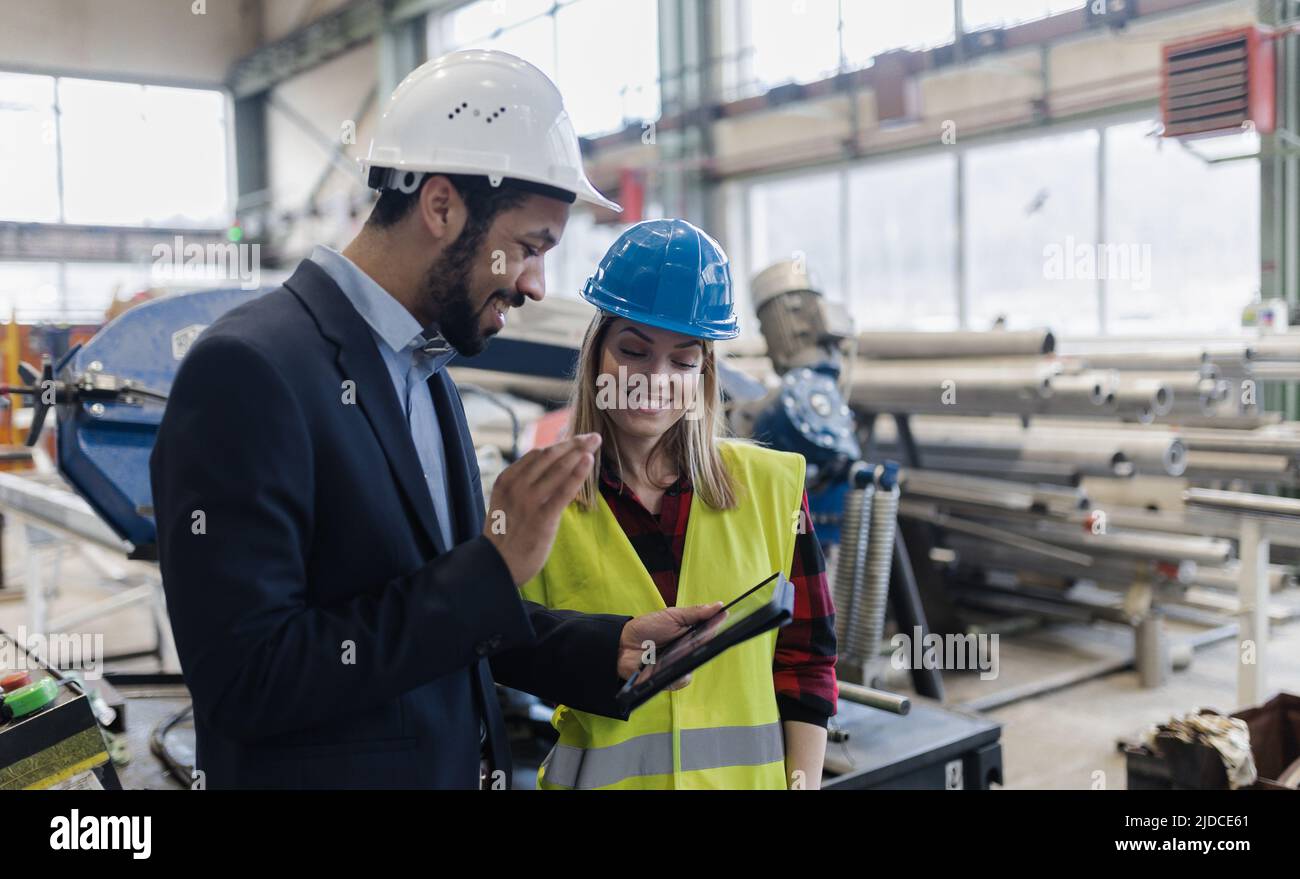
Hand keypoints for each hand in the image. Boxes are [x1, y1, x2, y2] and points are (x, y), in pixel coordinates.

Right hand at [483, 433, 600, 584]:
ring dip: (579, 451)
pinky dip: (577, 473)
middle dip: (573, 443)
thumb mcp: (505, 503)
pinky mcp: (542, 517)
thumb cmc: (504, 536)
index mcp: (506, 480)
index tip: (575, 440)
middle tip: (592, 436)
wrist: (496, 566)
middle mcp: (516, 486)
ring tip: (595, 442)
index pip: (537, 454)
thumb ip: (522, 486)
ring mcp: (529, 501)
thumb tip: (546, 473)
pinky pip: (563, 490)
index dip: (559, 444)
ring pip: (558, 468)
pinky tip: (589, 460)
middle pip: (550, 456)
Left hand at [617, 602, 725, 686]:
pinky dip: (678, 675)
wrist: (622, 644)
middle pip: (705, 650)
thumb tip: (718, 605)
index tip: (724, 619)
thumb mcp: (672, 616)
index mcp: (690, 634)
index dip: (717, 627)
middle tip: (701, 636)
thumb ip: (695, 612)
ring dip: (689, 657)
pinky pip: (681, 680)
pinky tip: (671, 666)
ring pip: (694, 665)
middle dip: (704, 642)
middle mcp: (687, 650)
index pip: (709, 632)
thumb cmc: (646, 628)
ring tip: (679, 650)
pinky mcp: (669, 678)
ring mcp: (678, 665)